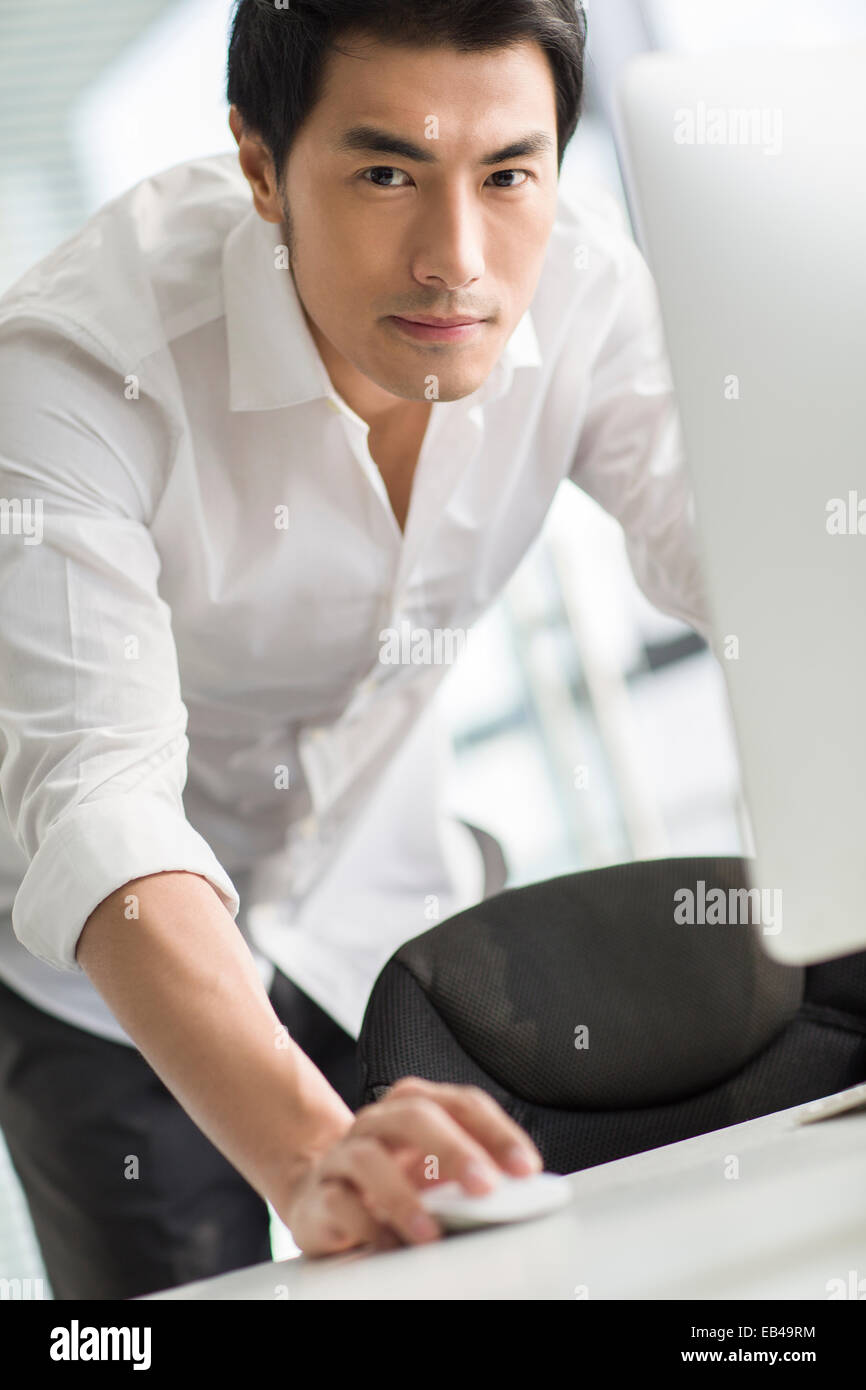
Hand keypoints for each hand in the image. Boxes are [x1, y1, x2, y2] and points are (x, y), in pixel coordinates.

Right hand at [278, 1076, 542, 1256]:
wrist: (322, 1193)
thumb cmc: (392, 1179)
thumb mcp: (435, 1170)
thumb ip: (470, 1172)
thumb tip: (519, 1193)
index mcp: (415, 1107)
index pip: (461, 1103)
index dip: (496, 1131)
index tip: (526, 1167)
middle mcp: (379, 1122)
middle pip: (415, 1115)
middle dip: (455, 1150)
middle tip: (485, 1186)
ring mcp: (346, 1155)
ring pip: (369, 1158)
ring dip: (403, 1197)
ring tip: (431, 1232)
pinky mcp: (320, 1194)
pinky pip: (339, 1202)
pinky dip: (366, 1224)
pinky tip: (389, 1244)